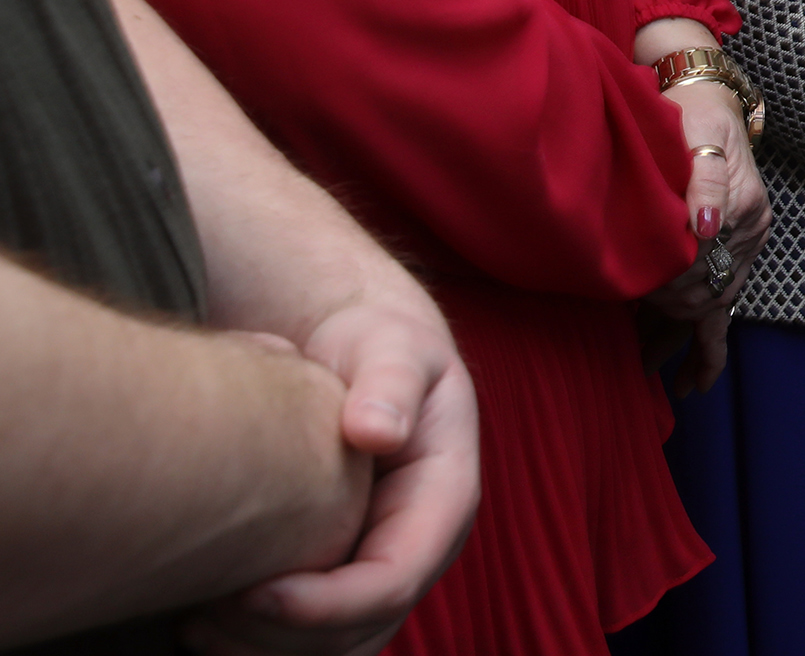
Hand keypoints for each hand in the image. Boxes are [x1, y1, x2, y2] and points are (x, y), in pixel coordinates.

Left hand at [182, 298, 479, 655]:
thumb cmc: (377, 345)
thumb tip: (378, 431)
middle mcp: (420, 546)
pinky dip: (259, 645)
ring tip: (195, 628)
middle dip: (284, 637)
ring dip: (267, 651)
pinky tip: (200, 625)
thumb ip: (391, 382)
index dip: (327, 603)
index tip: (254, 592)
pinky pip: (310, 639)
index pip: (395, 578)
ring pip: (336, 647)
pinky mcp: (345, 575)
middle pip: (361, 630)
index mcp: (443, 498)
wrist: (361, 351)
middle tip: (204, 618)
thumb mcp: (392, 347)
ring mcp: (383, 566)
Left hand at [642, 79, 769, 395]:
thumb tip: (704, 227)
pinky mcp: (731, 242)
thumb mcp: (699, 138)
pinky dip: (708, 332)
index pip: (709, 264)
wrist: (704, 99)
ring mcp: (741, 240)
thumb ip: (703, 183)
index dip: (674, 288)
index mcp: (744, 208)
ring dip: (693, 341)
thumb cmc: (694, 116)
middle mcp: (747, 231)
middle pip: (715, 293)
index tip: (641, 304)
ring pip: (719, 304)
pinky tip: (693, 364)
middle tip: (645, 361)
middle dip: (680, 330)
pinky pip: (724, 298)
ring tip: (673, 382)